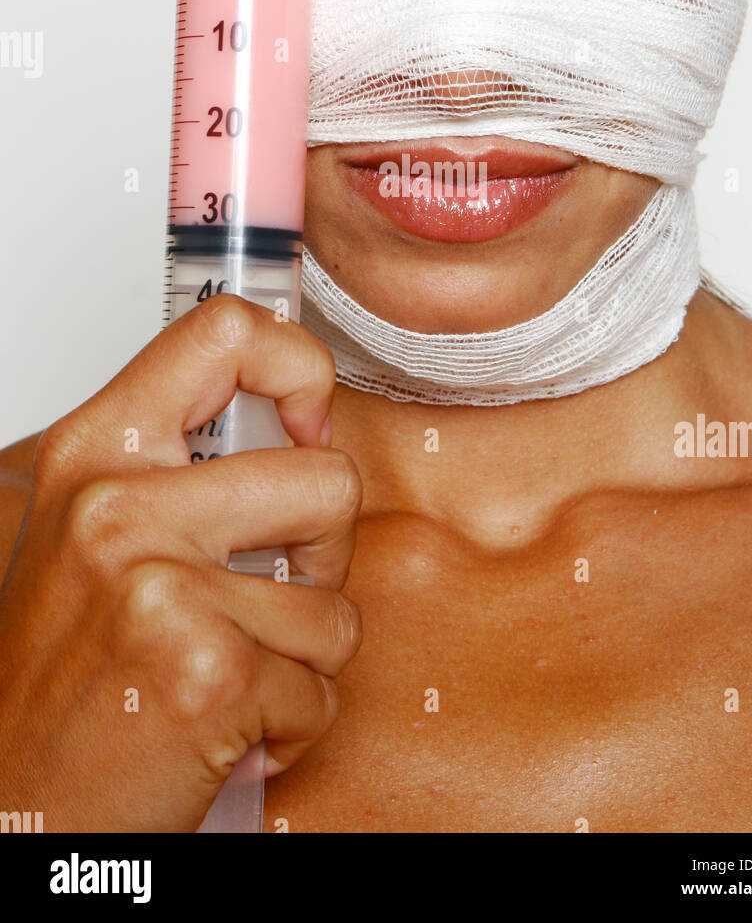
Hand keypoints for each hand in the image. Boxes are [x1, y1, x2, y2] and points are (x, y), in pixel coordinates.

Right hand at [0, 294, 361, 831]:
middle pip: (328, 479)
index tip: (307, 426)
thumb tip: (292, 408)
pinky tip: (224, 725)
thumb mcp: (88, 529)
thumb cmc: (63, 671)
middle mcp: (117, 506)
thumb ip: (171, 461)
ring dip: (302, 655)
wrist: (14, 804)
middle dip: (326, 552)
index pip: (224, 330)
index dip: (299, 366)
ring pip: (337, 603)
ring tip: (228, 671)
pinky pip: (321, 687)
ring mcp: (158, 588)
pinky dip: (290, 722)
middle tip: (270, 594)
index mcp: (94, 450)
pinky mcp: (203, 675)